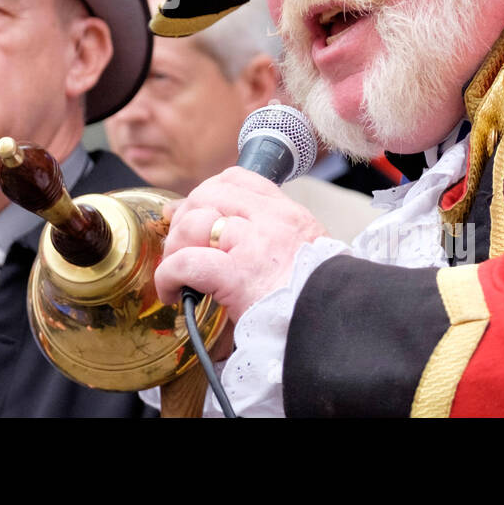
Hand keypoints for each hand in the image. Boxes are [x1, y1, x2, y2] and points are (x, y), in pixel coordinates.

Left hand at [154, 167, 326, 324]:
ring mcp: (254, 245)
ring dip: (174, 247)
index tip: (193, 214)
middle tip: (179, 249)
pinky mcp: (237, 276)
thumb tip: (221, 232)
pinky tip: (172, 291)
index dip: (206, 192)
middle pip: (207, 194)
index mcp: (288, 215)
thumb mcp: (303, 254)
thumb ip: (267, 238)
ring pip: (193, 223)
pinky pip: (186, 262)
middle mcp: (271, 221)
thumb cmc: (314, 300)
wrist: (334, 326)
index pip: (236, 179)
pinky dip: (168, 275)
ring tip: (176, 273)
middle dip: (184, 218)